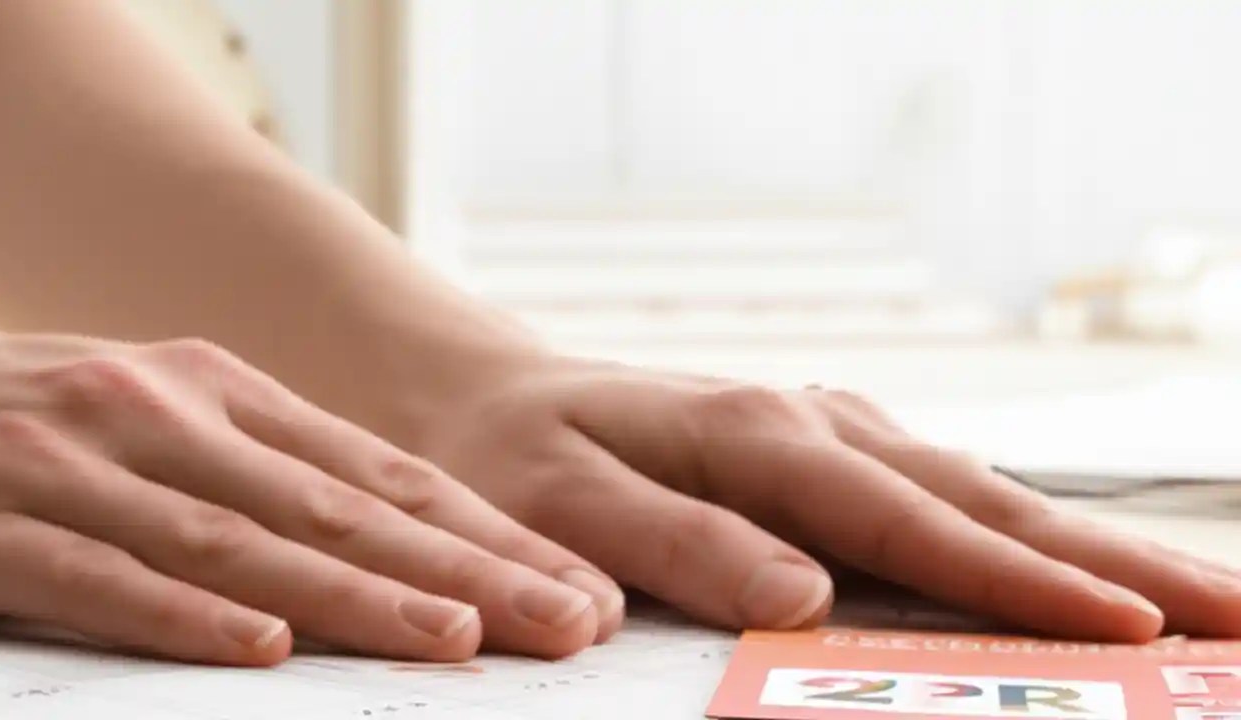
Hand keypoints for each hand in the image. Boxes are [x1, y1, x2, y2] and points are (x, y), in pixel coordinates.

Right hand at [0, 336, 619, 665]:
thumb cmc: (44, 432)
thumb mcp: (168, 423)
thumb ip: (269, 474)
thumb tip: (397, 547)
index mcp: (227, 388)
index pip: (384, 473)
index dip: (486, 531)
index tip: (572, 583)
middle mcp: (168, 410)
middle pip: (342, 509)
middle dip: (464, 570)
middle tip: (565, 621)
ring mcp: (80, 461)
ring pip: (242, 541)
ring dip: (354, 597)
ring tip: (454, 639)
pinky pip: (100, 578)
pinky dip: (183, 617)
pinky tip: (260, 651)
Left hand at [403, 355, 1240, 641]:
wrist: (479, 399)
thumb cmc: (509, 455)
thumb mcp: (561, 499)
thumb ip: (676, 544)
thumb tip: (803, 599)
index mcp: (758, 439)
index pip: (913, 525)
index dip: (1023, 582)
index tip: (1132, 627)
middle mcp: (809, 424)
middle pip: (980, 500)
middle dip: (1112, 560)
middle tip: (1237, 612)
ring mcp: (819, 433)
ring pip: (971, 491)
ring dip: (1083, 543)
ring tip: (1190, 593)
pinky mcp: (812, 450)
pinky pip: (930, 493)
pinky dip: (1007, 530)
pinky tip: (1055, 555)